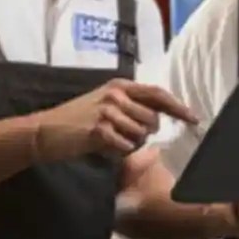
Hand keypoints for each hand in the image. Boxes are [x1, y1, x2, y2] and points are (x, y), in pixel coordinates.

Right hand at [33, 79, 197, 161]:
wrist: (45, 131)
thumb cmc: (77, 120)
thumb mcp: (104, 104)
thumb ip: (130, 106)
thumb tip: (158, 118)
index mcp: (119, 86)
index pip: (157, 94)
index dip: (177, 106)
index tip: (194, 118)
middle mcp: (116, 95)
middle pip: (152, 120)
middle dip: (145, 133)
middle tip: (123, 135)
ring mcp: (108, 111)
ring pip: (140, 135)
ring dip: (129, 143)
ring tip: (109, 140)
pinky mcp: (100, 130)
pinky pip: (125, 147)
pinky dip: (118, 151)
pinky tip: (103, 147)